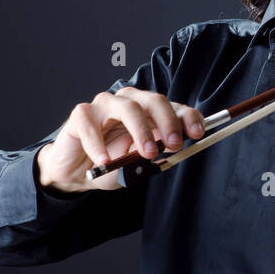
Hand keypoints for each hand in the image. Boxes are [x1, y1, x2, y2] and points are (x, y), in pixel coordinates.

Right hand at [35, 86, 206, 192]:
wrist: (77, 172)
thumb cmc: (111, 164)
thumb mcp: (137, 165)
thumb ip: (152, 156)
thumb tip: (168, 151)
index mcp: (148, 113)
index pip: (174, 108)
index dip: (187, 117)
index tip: (197, 133)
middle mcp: (129, 103)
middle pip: (153, 101)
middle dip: (168, 122)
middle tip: (174, 145)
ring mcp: (105, 105)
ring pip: (127, 108)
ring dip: (141, 130)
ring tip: (148, 153)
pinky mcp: (81, 114)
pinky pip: (91, 124)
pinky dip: (99, 143)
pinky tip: (104, 160)